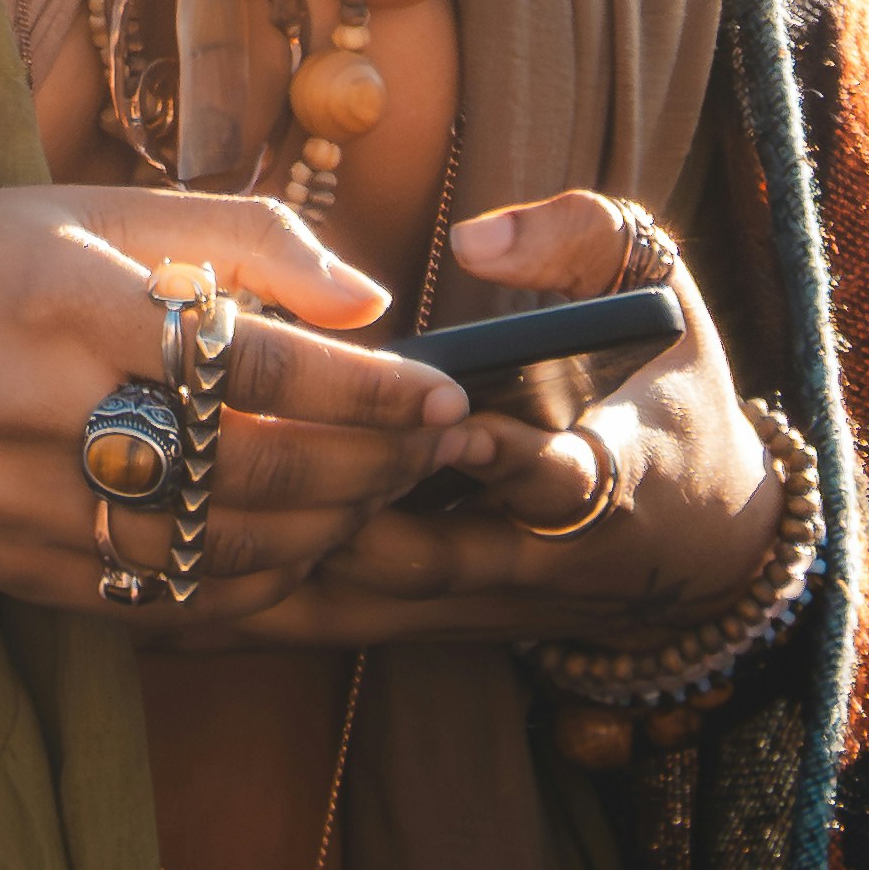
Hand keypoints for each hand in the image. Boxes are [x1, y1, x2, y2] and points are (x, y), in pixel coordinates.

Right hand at [0, 185, 470, 621]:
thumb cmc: (3, 261)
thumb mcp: (112, 212)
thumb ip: (250, 240)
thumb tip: (371, 299)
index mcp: (65, 298)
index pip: (247, 363)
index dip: (362, 389)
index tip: (441, 392)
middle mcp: (32, 407)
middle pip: (240, 469)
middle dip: (362, 466)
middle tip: (432, 449)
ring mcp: (15, 502)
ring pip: (204, 551)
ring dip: (319, 535)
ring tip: (378, 496)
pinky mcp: (10, 569)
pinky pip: (152, 602)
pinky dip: (244, 587)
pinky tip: (298, 551)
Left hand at [207, 188, 779, 651]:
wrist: (703, 542)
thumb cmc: (670, 390)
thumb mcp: (661, 292)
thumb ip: (583, 240)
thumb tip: (483, 241)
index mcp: (617, 477)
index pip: (562, 479)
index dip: (505, 457)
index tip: (454, 424)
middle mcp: (544, 563)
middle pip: (433, 557)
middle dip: (346, 511)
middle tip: (255, 461)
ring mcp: (482, 607)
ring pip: (369, 603)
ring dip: (281, 568)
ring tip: (178, 523)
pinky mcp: (436, 629)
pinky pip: (337, 629)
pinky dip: (260, 612)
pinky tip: (165, 586)